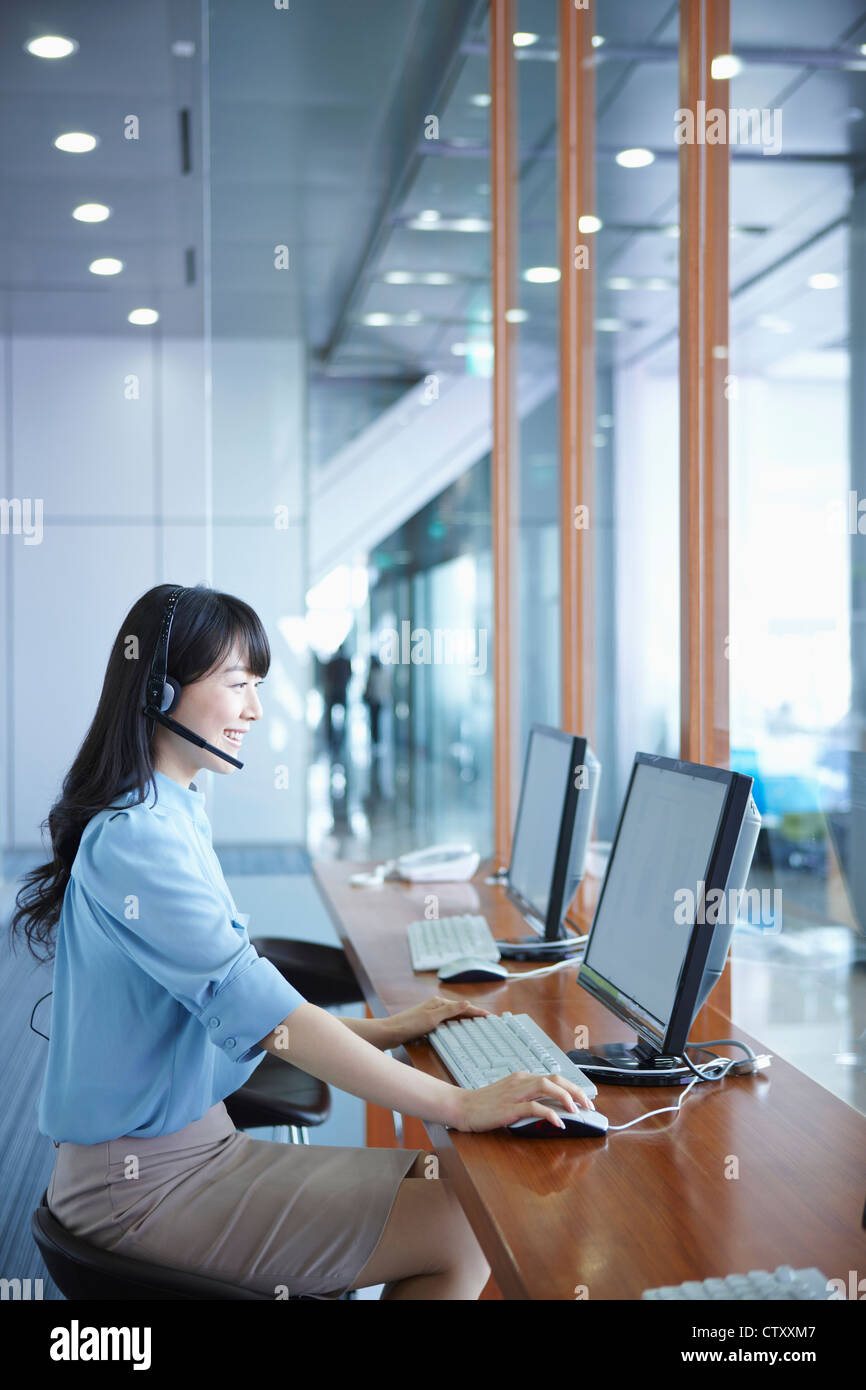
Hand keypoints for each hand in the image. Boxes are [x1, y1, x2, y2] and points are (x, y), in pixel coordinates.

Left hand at [385, 995, 491, 1048]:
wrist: (391, 1032)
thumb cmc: (410, 1024)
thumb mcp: (432, 1017)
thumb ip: (450, 1010)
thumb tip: (466, 1002)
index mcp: (438, 1003)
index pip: (462, 1007)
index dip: (476, 1011)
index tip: (489, 1016)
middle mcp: (435, 1006)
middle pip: (459, 1010)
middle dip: (472, 1013)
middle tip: (486, 1019)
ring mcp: (431, 1014)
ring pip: (452, 1016)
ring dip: (464, 1018)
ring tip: (476, 1023)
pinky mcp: (427, 1022)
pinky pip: (446, 1022)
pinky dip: (454, 1024)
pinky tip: (456, 1029)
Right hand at [452, 1071, 595, 1132]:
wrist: (462, 1107)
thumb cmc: (484, 1105)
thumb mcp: (510, 1097)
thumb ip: (528, 1098)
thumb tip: (551, 1109)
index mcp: (523, 1078)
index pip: (554, 1078)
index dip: (573, 1087)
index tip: (585, 1099)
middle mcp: (521, 1081)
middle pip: (555, 1079)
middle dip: (576, 1091)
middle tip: (589, 1105)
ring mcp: (515, 1093)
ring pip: (547, 1087)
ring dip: (567, 1098)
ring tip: (578, 1111)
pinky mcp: (509, 1107)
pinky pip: (534, 1107)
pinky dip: (550, 1113)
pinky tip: (559, 1123)